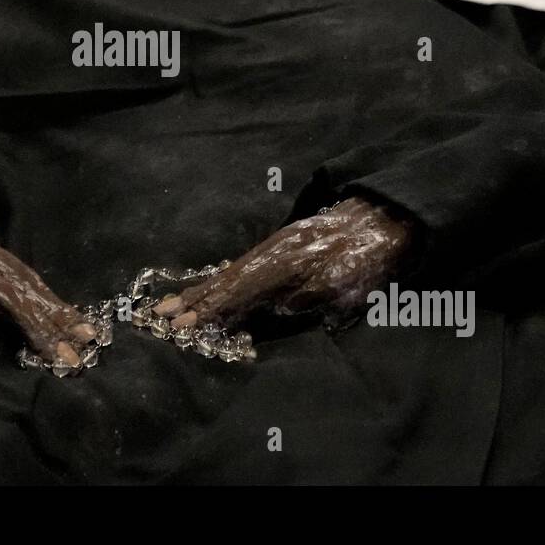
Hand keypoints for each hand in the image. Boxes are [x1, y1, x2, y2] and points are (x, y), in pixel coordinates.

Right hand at [152, 197, 415, 331]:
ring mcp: (274, 246)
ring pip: (231, 273)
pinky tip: (206, 289)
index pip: (240, 292)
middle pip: (227, 281)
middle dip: (195, 302)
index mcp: (287, 265)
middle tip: (162, 317)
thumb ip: (305, 306)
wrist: (382, 219)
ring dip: (200, 292)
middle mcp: (272, 253)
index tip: (185, 325)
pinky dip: (219, 280)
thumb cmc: (369, 262)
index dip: (212, 310)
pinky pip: (241, 265)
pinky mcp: (279, 245)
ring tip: (170, 304)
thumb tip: (268, 319)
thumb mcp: (343, 289)